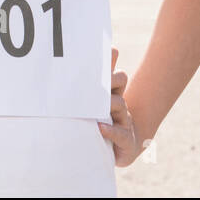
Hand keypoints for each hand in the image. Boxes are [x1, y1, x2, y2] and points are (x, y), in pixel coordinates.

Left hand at [97, 46, 143, 166]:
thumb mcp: (93, 106)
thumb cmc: (104, 124)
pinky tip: (100, 127)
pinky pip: (120, 133)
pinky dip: (110, 130)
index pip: (111, 69)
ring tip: (97, 102)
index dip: (109, 59)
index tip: (105, 50)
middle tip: (98, 75)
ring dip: (109, 102)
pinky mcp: (125, 139)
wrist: (122, 149)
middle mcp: (119, 102)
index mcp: (110, 91)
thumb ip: (85, 89)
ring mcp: (124, 120)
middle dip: (110, 76)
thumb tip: (75, 68)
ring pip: (120, 104)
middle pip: (120, 79)